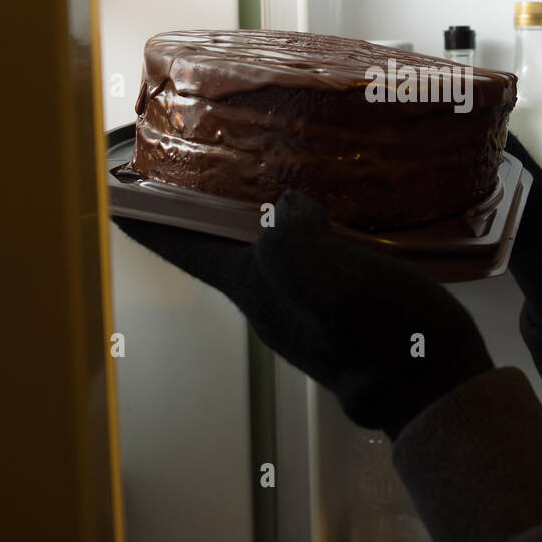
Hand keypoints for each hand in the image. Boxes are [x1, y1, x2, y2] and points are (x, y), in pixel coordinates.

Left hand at [113, 190, 492, 439]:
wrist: (431, 387)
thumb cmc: (379, 338)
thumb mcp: (328, 281)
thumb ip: (289, 240)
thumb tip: (285, 207)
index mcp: (253, 288)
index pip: (181, 246)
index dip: (144, 216)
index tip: (109, 189)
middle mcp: (268, 297)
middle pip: (213, 243)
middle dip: (195, 203)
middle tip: (189, 153)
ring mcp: (302, 304)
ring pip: (259, 246)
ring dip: (246, 210)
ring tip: (253, 165)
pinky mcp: (338, 303)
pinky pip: (302, 252)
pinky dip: (295, 222)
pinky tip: (322, 204)